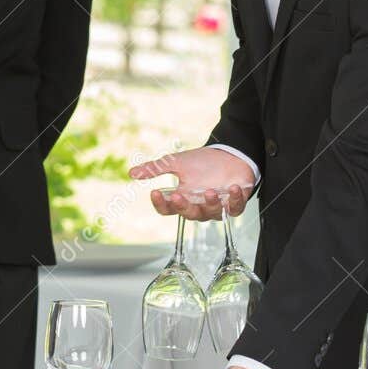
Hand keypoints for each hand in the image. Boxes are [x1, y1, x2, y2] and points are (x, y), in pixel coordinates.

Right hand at [129, 147, 256, 220]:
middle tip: (179, 195)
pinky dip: (235, 199)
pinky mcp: (235, 203)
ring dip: (210, 204)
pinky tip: (233, 188)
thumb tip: (131, 173)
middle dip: (183, 206)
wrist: (227, 154)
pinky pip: (235, 208)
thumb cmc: (201, 161)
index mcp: (182, 199)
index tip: (155, 192)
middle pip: (188, 214)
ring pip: (212, 213)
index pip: (167, 209)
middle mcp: (198, 206)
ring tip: (209, 191)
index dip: (160, 204)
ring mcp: (217, 206)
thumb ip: (155, 169)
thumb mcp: (176, 162)